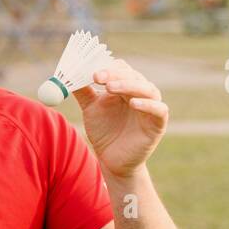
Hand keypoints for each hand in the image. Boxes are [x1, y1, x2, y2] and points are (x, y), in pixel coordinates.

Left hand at [73, 59, 168, 178]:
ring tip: (111, 87)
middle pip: (133, 76)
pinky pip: (159, 109)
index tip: (90, 71)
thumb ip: (83, 91)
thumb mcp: (90, 109)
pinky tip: (133, 103)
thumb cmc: (104, 132)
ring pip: (147, 89)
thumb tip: (69, 74)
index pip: (121, 69)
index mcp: (125, 87)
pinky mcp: (158, 123)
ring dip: (129, 85)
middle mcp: (140, 93)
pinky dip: (148, 104)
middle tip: (97, 76)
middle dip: (114, 74)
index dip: (106, 67)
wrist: (112, 160)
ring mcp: (151, 107)